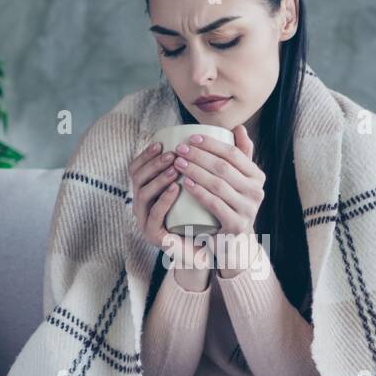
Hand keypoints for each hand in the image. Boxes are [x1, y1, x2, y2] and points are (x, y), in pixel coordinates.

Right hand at [128, 140, 211, 274]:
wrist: (203, 247)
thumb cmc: (204, 214)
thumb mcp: (207, 185)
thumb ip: (223, 160)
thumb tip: (238, 128)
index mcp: (148, 191)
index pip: (136, 167)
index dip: (145, 154)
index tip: (161, 142)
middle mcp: (141, 205)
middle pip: (136, 177)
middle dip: (154, 162)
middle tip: (173, 152)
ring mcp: (145, 221)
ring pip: (143, 194)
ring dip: (158, 177)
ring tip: (176, 167)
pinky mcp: (153, 236)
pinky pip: (154, 216)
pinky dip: (164, 200)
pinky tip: (176, 188)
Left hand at [172, 124, 263, 236]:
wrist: (234, 240)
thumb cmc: (231, 204)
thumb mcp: (239, 180)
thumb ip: (241, 154)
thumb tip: (238, 127)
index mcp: (257, 176)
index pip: (234, 153)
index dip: (212, 143)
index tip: (191, 138)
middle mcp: (257, 192)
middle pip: (224, 167)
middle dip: (199, 155)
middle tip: (180, 150)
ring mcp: (248, 209)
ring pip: (218, 184)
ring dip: (196, 171)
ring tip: (178, 163)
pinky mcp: (236, 225)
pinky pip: (215, 204)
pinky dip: (199, 192)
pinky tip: (186, 184)